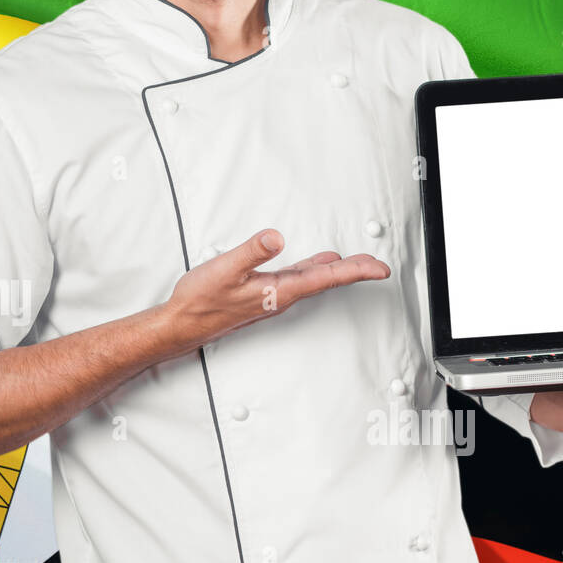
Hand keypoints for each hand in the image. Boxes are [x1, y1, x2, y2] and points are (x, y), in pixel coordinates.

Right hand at [161, 228, 389, 350]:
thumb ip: (251, 252)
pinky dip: (314, 269)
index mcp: (280, 290)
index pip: (327, 278)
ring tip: (358, 262)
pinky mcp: (263, 292)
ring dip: (337, 271)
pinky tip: (318, 263)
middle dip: (355, 271)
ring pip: (314, 280)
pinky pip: (298, 279)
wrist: (183, 325)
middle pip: (327, 280)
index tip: (380, 268)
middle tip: (378, 265)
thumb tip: (276, 237)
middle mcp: (282, 295)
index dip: (357, 271)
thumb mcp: (225, 270)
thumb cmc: (201, 301)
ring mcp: (273, 295)